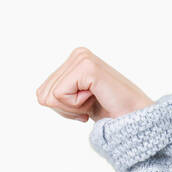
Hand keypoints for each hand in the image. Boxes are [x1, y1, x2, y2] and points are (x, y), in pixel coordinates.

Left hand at [35, 48, 152, 121]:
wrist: (131, 117)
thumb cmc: (106, 110)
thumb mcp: (73, 102)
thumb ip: (55, 95)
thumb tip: (40, 96)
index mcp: (73, 59)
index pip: (42, 93)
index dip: (61, 108)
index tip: (85, 104)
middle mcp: (77, 53)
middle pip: (43, 95)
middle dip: (65, 108)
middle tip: (90, 103)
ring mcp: (82, 58)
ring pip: (51, 96)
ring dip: (72, 108)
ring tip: (94, 99)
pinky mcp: (87, 68)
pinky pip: (60, 96)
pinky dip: (76, 106)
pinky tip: (95, 97)